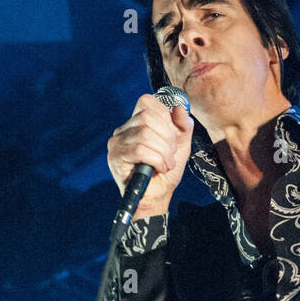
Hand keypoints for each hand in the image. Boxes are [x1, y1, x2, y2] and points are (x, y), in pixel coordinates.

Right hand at [107, 94, 194, 217]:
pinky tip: (158, 169)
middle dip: (167, 138)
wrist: (157, 198)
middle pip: (148, 117)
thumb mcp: (180, 146)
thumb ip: (183, 126)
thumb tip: (180, 108)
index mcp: (136, 122)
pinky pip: (141, 150)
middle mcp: (123, 130)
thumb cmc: (165, 172)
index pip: (146, 101)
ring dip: (164, 152)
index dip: (164, 115)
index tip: (171, 135)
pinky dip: (157, 160)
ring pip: (145, 134)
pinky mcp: (115, 157)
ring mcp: (117, 143)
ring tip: (165, 164)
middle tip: (170, 154)